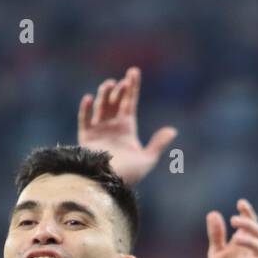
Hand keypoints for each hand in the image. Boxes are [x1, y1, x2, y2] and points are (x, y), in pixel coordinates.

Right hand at [77, 67, 177, 185]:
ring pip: (101, 107)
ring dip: (105, 95)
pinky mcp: (86, 138)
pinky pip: (85, 120)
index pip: (129, 103)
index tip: (134, 72)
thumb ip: (158, 144)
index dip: (132, 88)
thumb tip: (172, 130)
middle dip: (119, 90)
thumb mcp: (147, 160)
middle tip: (123, 82)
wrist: (109, 185)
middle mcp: (112, 126)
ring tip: (110, 85)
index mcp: (127, 128)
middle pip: (115, 102)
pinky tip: (90, 98)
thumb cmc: (129, 175)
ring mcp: (98, 130)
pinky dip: (86, 109)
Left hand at [207, 200, 257, 257]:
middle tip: (234, 220)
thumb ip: (216, 235)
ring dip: (249, 240)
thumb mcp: (216, 253)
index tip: (240, 203)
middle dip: (248, 223)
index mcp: (244, 241)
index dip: (247, 212)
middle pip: (257, 231)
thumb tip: (213, 213)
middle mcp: (253, 249)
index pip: (249, 222)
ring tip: (235, 237)